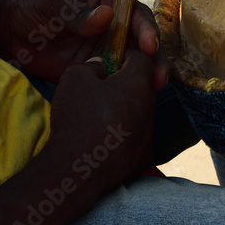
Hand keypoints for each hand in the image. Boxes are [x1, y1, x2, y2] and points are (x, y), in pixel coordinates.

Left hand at [0, 0, 165, 86]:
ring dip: (146, 76)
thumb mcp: (54, 5)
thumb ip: (78, 15)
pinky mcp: (93, 72)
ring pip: (133, 64)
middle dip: (155, 59)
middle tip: (160, 78)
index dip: (147, 30)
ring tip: (153, 91)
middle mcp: (112, 28)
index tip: (150, 46)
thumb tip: (107, 17)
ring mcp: (104, 51)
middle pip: (142, 42)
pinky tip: (132, 101)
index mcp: (108, 5)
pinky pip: (114, 81)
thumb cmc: (33, 6)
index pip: (135, 16)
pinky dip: (125, 90)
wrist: (7, 29)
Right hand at [47, 49, 155, 194]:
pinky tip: (105, 143)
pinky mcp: (144, 157)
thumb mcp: (75, 78)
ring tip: (102, 119)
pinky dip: (125, 138)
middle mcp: (149, 106)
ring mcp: (149, 134)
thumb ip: (92, 66)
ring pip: (141, 114)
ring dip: (127, 112)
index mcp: (136, 83)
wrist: (76, 167)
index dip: (128, 57)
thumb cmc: (77, 117)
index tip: (115, 61)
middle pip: (143, 88)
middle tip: (105, 91)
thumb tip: (101, 67)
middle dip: (128, 86)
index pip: (142, 59)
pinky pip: (138, 140)